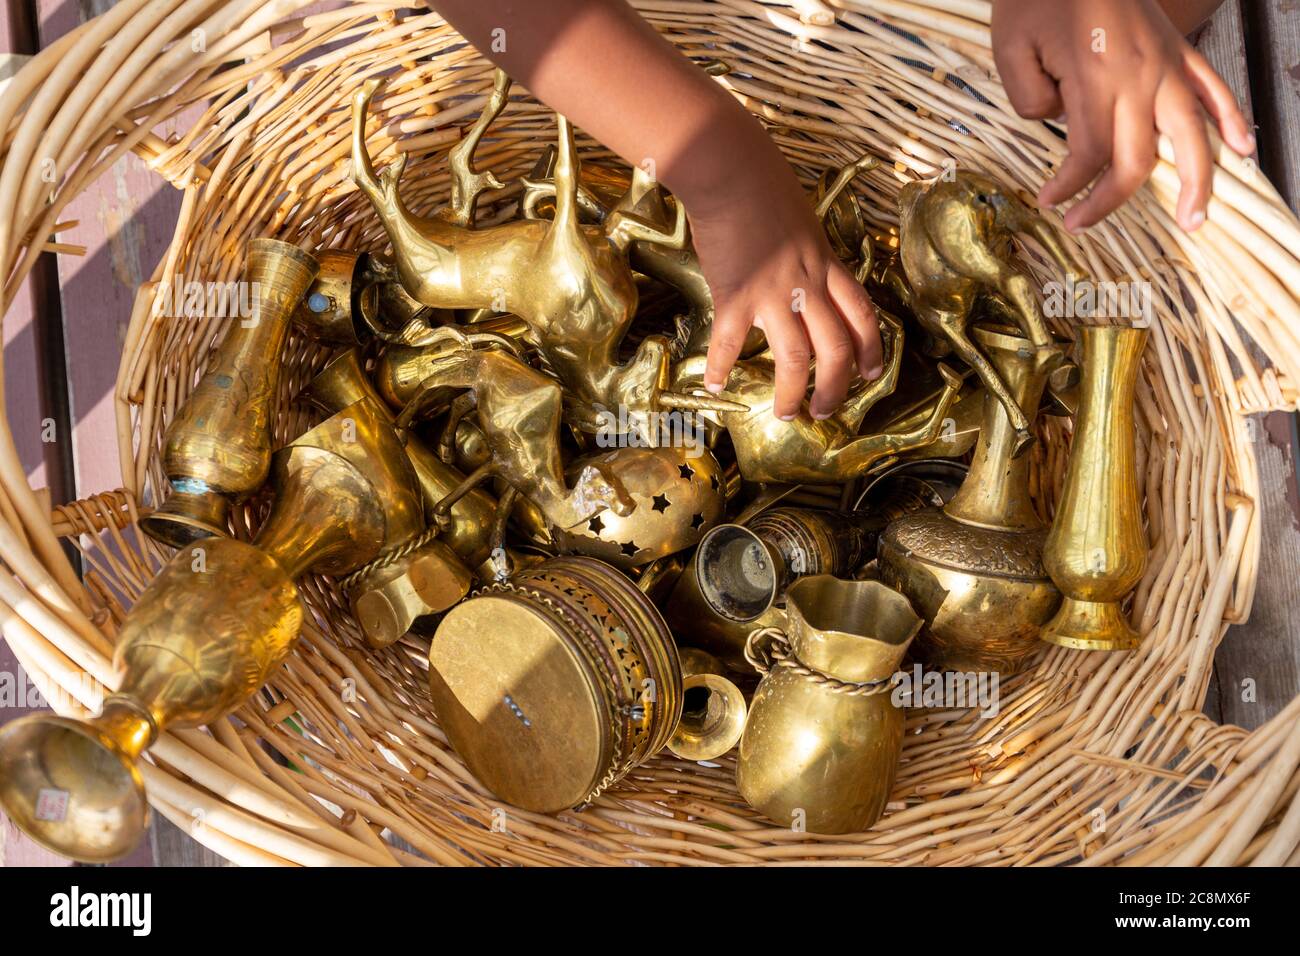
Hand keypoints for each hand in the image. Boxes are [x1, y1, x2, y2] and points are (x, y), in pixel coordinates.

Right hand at [689, 152, 881, 420]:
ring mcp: (773, 293)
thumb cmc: (764, 187)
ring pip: (794, 358)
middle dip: (834, 387)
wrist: (732, 171)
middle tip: (824, 411)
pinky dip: (722, 368)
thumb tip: (805, 271)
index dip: (871, 350)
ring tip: (784, 414)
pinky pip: (731, 343)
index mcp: (827, 266)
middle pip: (836, 349)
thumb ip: (808, 254)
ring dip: (791, 393)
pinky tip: (716, 385)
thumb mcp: (804, 222)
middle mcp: (808, 285)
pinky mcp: (735, 295)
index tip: (870, 374)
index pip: (862, 316)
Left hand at [992, 0, 1254, 232]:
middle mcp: (1140, 77)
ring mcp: (1167, 63)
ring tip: (1195, 220)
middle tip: (1081, 225)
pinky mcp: (1179, 49)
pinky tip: (1243, 150)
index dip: (1068, 187)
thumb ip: (1030, 100)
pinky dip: (1233, 119)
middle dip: (1110, 201)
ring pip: (1192, 134)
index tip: (1048, 201)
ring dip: (1197, 181)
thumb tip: (1059, 125)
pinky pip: (1214, 88)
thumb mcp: (1011, 49)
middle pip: (1137, 158)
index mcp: (1096, 79)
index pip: (1089, 155)